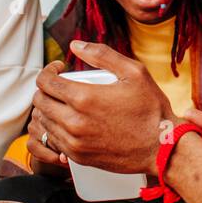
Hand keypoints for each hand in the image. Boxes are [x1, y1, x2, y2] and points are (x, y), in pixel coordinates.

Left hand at [32, 42, 173, 176]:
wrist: (161, 148)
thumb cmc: (151, 110)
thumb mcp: (134, 72)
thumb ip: (102, 55)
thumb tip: (76, 45)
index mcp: (84, 98)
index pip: (45, 82)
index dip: (48, 71)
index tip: (59, 69)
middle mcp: (73, 122)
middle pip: (40, 102)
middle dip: (45, 89)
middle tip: (60, 85)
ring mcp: (74, 142)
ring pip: (43, 122)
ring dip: (49, 109)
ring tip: (65, 103)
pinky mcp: (78, 157)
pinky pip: (53, 141)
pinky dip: (56, 129)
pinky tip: (70, 122)